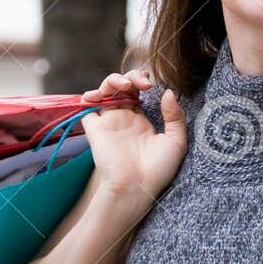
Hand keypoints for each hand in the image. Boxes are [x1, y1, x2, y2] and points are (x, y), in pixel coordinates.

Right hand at [79, 69, 186, 202]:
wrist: (137, 187)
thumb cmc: (158, 170)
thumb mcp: (176, 141)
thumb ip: (175, 116)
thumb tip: (168, 92)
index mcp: (142, 121)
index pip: (138, 92)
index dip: (142, 80)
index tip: (151, 83)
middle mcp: (124, 119)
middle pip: (122, 87)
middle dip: (131, 76)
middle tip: (143, 84)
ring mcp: (109, 123)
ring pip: (104, 91)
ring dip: (113, 80)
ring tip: (126, 85)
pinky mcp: (95, 129)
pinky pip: (86, 109)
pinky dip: (88, 98)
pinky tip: (100, 95)